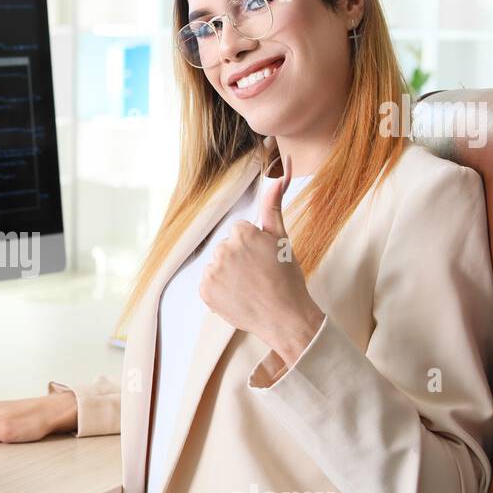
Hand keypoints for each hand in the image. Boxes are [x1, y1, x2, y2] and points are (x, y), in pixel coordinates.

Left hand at [198, 153, 325, 367]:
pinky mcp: (205, 292)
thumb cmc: (287, 277)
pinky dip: (219, 291)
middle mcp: (223, 249)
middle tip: (258, 276)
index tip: (264, 261)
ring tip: (249, 288)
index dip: (252, 247)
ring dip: (228, 275)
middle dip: (239, 260)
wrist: (285, 317)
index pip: (239, 232)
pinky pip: (208, 285)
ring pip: (216, 266)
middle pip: (226, 248)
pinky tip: (237, 297)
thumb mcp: (282, 238)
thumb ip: (273, 205)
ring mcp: (212, 272)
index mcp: (242, 233)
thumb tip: (279, 175)